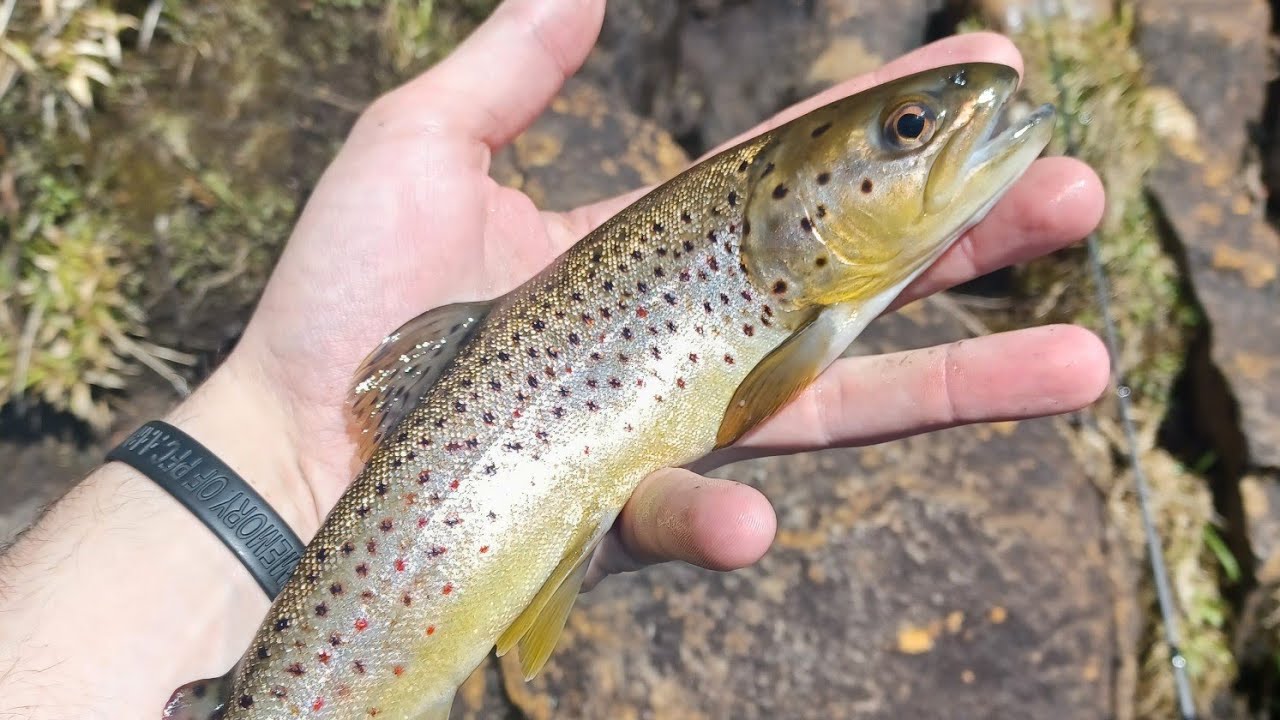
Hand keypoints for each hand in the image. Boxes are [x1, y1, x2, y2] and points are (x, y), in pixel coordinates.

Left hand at [230, 0, 1107, 583]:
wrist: (288, 444)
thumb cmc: (349, 298)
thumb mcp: (424, 147)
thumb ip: (514, 64)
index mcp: (655, 241)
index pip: (796, 175)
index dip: (888, 127)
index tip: (985, 73)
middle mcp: (688, 329)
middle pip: (856, 283)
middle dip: (972, 243)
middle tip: (1076, 195)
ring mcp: (671, 422)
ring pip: (836, 406)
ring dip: (959, 387)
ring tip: (1081, 363)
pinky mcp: (629, 508)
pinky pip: (694, 515)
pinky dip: (722, 516)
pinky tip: (748, 510)